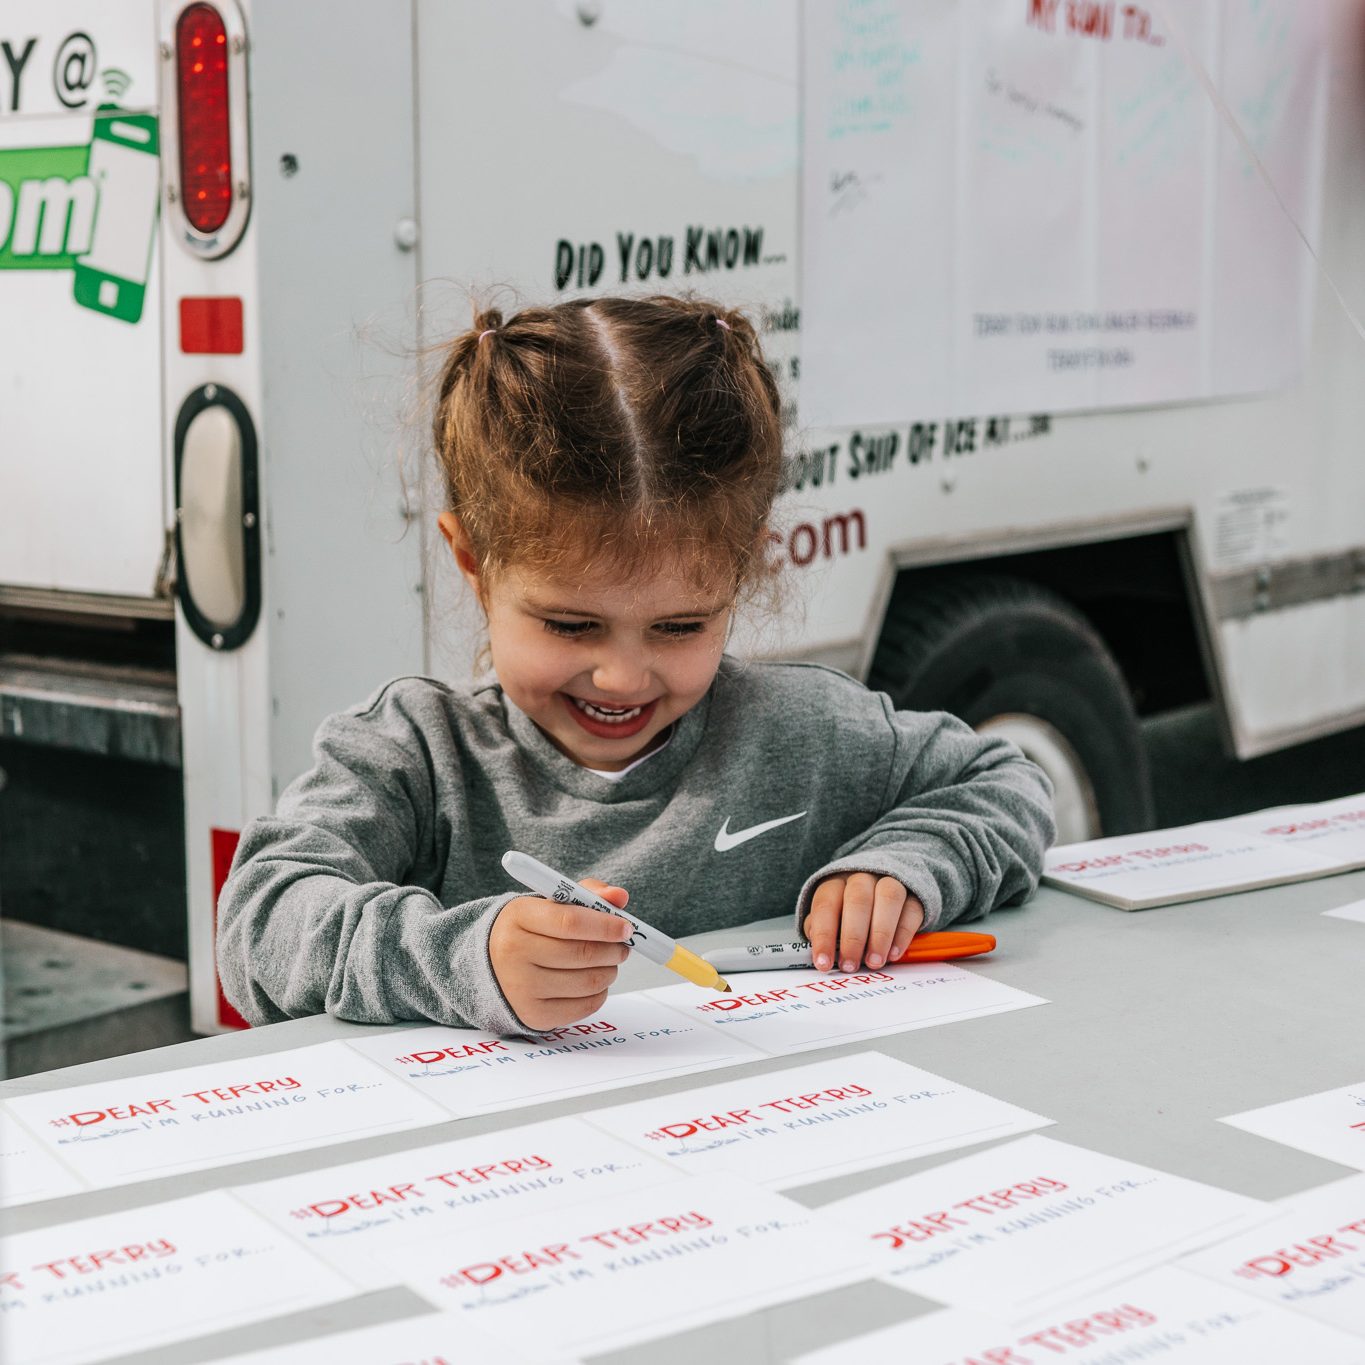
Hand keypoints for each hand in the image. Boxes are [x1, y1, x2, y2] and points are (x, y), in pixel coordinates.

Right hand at [489, 879, 632, 1030]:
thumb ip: (586, 895)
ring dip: (610, 971)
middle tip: (623, 945)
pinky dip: (599, 992)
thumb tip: (620, 897)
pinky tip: (594, 980)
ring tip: (609, 962)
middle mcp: (513, 952)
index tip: (626, 927)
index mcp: (518, 916)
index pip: (570, 921)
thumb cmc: (530, 931)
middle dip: (613, 949)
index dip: (605, 925)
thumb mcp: (550, 904)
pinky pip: (584, 1006)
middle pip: (582, 953)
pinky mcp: (533, 1015)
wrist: (491, 966)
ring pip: (587, 981)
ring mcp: (521, 987)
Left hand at [803, 873, 924, 972]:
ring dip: (881, 934)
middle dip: (853, 937)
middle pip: (858, 900)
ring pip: (888, 899)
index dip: (824, 936)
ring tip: (874, 962)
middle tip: (850, 965)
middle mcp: (863, 878)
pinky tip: (893, 954)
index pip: (825, 905)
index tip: (823, 962)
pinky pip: (911, 910)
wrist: (883, 881)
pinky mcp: (914, 895)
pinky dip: (902, 934)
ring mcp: (890, 882)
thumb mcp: (830, 913)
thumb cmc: (849, 906)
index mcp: (836, 882)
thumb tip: (818, 946)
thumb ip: (821, 927)